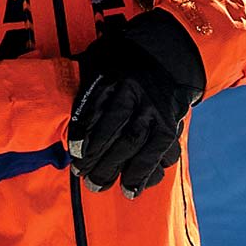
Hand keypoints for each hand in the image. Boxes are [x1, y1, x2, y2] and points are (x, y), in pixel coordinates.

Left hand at [68, 10, 205, 193]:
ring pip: (144, 148)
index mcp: (121, 81)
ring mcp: (160, 114)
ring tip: (115, 189)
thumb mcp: (99, 66)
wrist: (165, 57)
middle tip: (89, 181)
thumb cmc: (121, 66)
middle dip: (104, 164)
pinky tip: (138, 185)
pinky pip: (165, 154)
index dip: (88, 137)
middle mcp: (143, 98)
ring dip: (128, 174)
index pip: (104, 113)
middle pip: (124, 137)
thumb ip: (87, 93)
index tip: (76, 155)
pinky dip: (151, 172)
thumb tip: (72, 132)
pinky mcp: (172, 128)